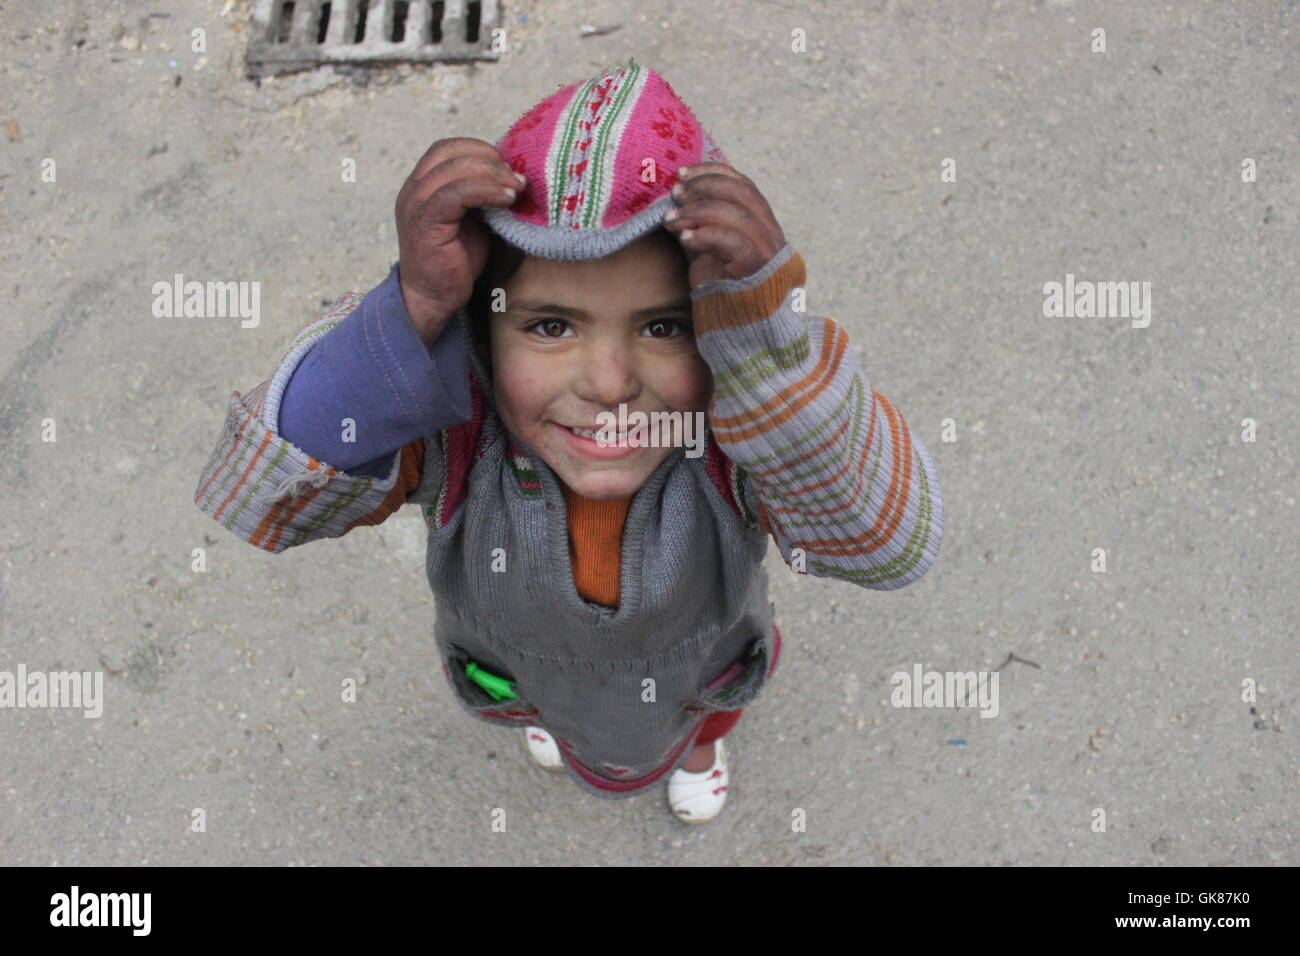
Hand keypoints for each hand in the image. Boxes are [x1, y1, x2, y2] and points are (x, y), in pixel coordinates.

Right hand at [394, 137, 525, 345]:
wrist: (434, 297)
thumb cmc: (456, 261)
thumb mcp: (472, 219)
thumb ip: (482, 195)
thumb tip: (514, 176)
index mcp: (421, 184)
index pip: (447, 148)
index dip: (479, 149)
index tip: (507, 167)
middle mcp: (413, 189)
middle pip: (451, 153)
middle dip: (490, 160)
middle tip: (517, 178)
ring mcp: (416, 204)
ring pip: (454, 170)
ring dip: (492, 174)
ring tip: (517, 188)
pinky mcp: (424, 222)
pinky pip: (455, 194)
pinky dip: (485, 191)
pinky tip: (506, 200)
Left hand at [661, 163, 785, 289]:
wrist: (740, 331)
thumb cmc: (722, 290)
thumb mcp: (707, 250)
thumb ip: (699, 225)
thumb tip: (675, 198)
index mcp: (761, 222)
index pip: (742, 184)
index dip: (712, 172)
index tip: (682, 174)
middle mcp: (769, 232)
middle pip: (742, 193)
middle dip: (704, 187)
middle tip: (675, 194)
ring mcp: (767, 251)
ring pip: (737, 214)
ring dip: (698, 211)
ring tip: (671, 219)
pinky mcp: (757, 270)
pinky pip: (734, 242)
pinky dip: (706, 235)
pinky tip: (685, 237)